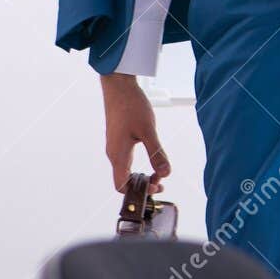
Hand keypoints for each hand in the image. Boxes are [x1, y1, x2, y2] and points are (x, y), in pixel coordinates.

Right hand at [100, 71, 170, 197]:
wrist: (118, 86)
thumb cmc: (131, 105)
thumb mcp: (148, 130)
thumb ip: (156, 153)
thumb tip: (166, 173)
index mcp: (118, 155)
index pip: (122, 186)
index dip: (138, 192)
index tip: (156, 185)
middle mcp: (113, 153)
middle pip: (124, 180)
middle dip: (142, 184)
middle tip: (161, 180)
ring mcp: (114, 146)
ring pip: (125, 170)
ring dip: (141, 174)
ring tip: (158, 170)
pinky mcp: (117, 138)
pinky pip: (125, 159)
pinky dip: (137, 164)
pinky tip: (150, 156)